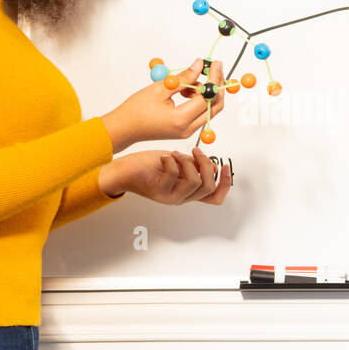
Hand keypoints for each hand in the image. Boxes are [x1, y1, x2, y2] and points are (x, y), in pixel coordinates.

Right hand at [101, 58, 225, 150]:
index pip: (207, 97)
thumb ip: (184, 77)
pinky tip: (184, 91)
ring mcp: (187, 132)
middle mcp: (188, 129)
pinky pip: (199, 113)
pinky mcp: (185, 130)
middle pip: (215, 107)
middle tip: (213, 69)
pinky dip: (197, 100)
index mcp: (181, 119)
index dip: (213, 79)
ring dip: (204, 93)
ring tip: (185, 83)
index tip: (214, 64)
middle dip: (216, 86)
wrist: (124, 128)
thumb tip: (200, 65)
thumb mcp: (160, 88)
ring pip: (208, 110)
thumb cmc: (136, 110)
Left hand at [111, 149, 232, 205]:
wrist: (123, 170)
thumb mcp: (177, 163)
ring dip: (187, 162)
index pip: (215, 197)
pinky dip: (172, 161)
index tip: (225, 166)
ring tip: (175, 155)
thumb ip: (194, 167)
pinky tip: (163, 158)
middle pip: (209, 188)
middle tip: (196, 151)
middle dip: (205, 164)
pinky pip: (175, 174)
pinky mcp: (159, 191)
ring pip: (195, 181)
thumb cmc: (147, 166)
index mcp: (187, 192)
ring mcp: (170, 197)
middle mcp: (181, 198)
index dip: (225, 183)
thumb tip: (212, 167)